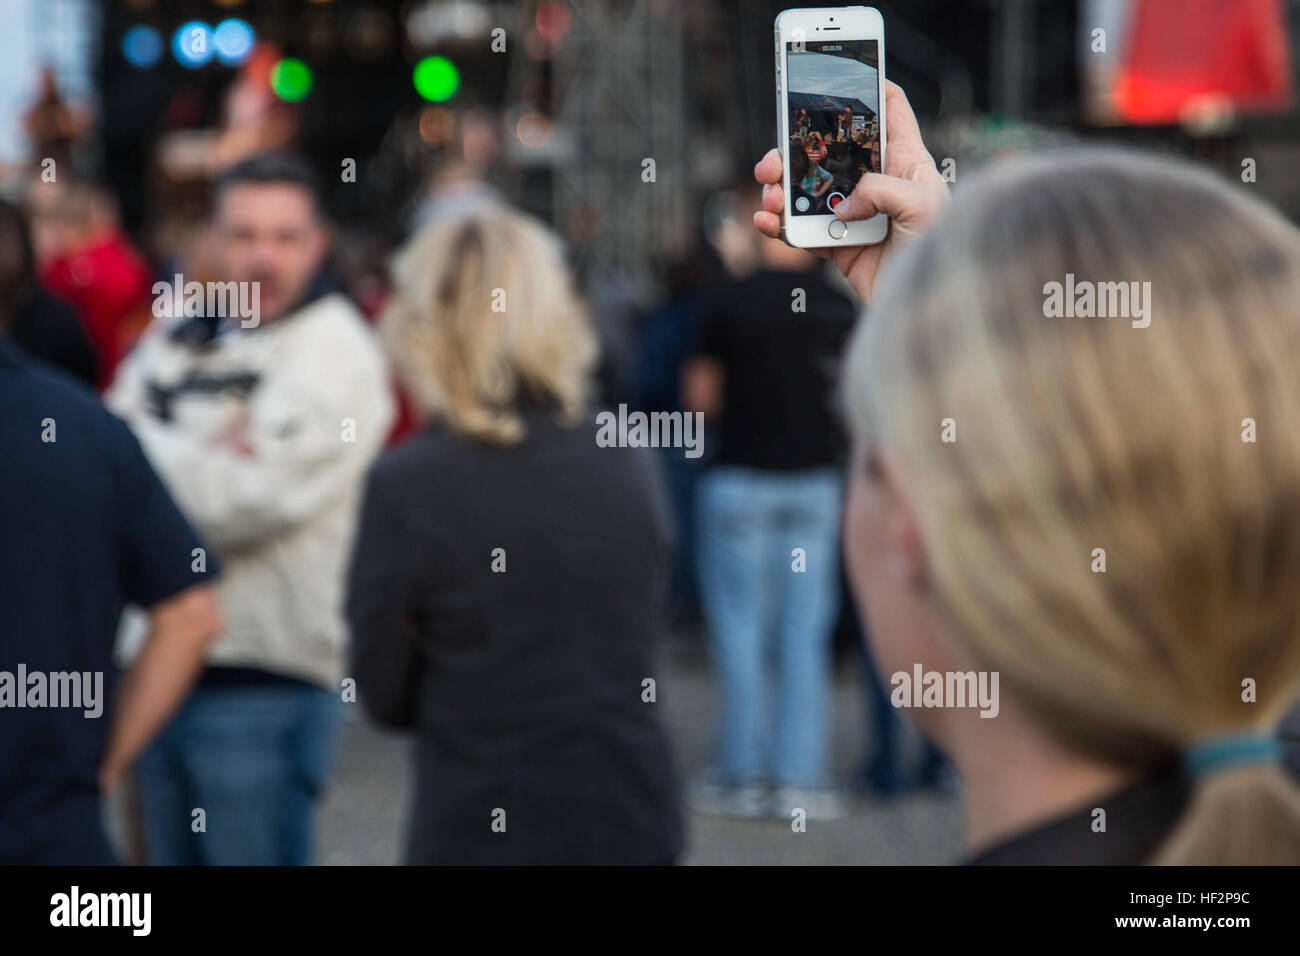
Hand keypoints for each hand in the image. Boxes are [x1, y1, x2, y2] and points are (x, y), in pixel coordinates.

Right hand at [754, 80, 949, 302]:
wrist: (926, 305)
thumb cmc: (939, 249)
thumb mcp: (923, 206)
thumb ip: (881, 190)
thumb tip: (845, 202)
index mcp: (905, 162)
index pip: (891, 113)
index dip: (872, 89)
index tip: (844, 75)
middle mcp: (876, 183)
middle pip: (830, 151)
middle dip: (797, 149)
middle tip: (774, 159)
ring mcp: (853, 213)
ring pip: (807, 190)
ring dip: (781, 190)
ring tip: (770, 198)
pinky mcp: (837, 245)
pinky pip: (800, 230)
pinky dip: (779, 226)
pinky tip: (767, 222)